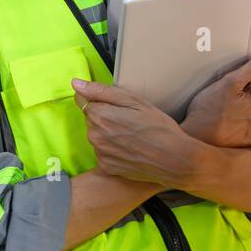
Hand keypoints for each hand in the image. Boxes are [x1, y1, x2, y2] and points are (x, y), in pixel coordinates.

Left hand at [72, 78, 198, 186]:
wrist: (175, 160)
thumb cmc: (158, 127)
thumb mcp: (134, 101)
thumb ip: (101, 91)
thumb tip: (76, 84)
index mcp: (100, 116)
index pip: (81, 100)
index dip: (96, 98)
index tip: (112, 103)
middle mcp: (94, 136)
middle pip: (90, 118)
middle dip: (104, 115)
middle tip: (129, 119)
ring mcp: (100, 153)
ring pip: (96, 135)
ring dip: (107, 132)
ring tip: (132, 135)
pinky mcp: (106, 167)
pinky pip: (103, 152)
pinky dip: (112, 149)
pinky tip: (130, 148)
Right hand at [180, 55, 250, 147]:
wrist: (196, 140)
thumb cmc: (208, 111)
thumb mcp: (228, 83)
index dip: (237, 85)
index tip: (225, 91)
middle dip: (240, 99)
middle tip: (221, 104)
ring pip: (250, 116)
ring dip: (240, 114)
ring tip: (222, 117)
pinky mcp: (249, 146)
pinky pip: (247, 131)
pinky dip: (238, 128)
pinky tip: (225, 128)